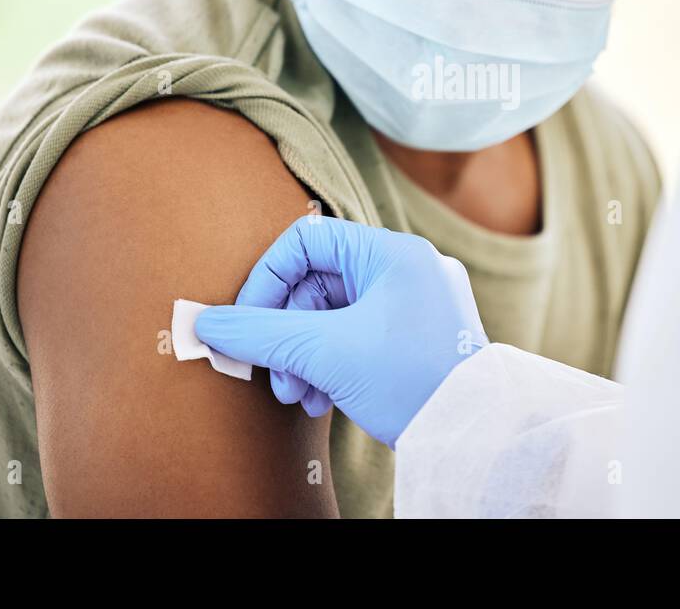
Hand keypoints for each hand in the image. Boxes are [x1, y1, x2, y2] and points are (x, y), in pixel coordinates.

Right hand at [195, 216, 487, 446]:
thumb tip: (206, 323)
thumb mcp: (325, 354)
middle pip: (318, 282)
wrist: (473, 436)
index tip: (247, 324)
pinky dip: (333, 362)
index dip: (267, 280)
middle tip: (276, 377)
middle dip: (286, 333)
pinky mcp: (421, 335)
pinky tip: (322, 400)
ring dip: (305, 354)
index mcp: (394, 253)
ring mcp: (418, 302)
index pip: (306, 241)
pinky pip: (361, 334)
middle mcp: (409, 268)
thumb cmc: (410, 383)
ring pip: (336, 314)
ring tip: (298, 395)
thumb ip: (261, 333)